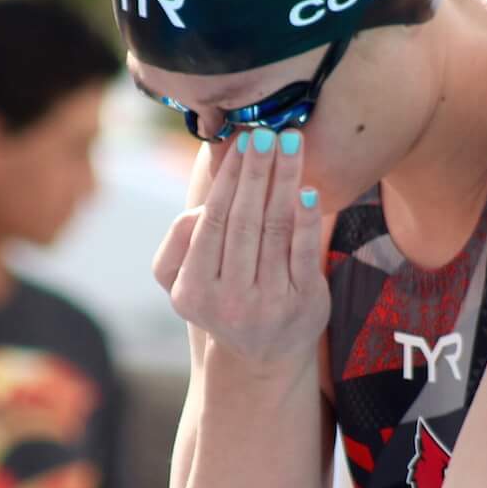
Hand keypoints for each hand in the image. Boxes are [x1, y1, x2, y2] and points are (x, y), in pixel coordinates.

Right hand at [152, 129, 326, 368]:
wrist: (263, 354)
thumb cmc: (219, 298)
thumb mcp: (181, 281)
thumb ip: (178, 242)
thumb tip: (201, 208)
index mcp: (193, 292)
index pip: (212, 222)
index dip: (227, 178)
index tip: (240, 142)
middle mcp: (229, 301)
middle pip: (244, 221)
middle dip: (256, 171)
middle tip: (266, 133)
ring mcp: (269, 304)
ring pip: (274, 230)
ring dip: (283, 180)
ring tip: (291, 144)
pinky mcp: (304, 304)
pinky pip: (303, 252)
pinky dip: (306, 218)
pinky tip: (308, 189)